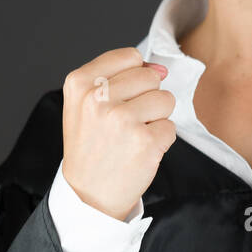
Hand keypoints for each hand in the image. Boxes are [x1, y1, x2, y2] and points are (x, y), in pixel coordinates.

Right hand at [61, 47, 175, 220]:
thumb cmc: (92, 146)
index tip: (119, 100)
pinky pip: (171, 127)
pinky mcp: (145, 141)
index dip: (133, 77)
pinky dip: (161, 140)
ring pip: (165, 99)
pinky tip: (139, 151)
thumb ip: (119, 76)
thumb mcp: (86, 103)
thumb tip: (160, 68)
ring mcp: (122, 120)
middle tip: (124, 124)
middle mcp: (98, 98)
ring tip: (132, 136)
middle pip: (150, 77)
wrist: (89, 195)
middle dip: (146, 99)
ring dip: (156, 119)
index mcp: (80, 82)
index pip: (130, 56)